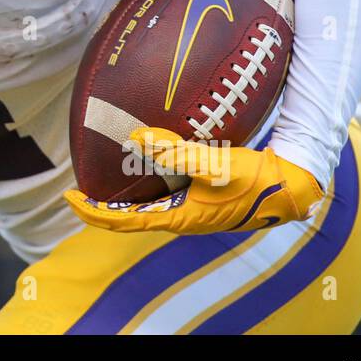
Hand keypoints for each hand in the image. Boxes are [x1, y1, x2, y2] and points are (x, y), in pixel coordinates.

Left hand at [64, 126, 324, 234]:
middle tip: (78, 187)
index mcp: (178, 219)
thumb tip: (135, 137)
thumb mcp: (214, 164)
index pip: (123, 222)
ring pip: (146, 206)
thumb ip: (175, 151)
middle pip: (129, 217)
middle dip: (101, 205)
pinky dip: (146, 181)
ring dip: (122, 196)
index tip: (69, 197)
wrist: (291, 188)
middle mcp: (180, 218)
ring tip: (102, 176)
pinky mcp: (201, 198)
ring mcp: (191, 210)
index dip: (92, 212)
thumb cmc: (254, 180)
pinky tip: (144, 161)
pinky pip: (164, 193)